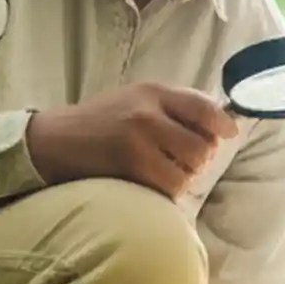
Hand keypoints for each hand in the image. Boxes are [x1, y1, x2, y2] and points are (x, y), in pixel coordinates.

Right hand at [25, 83, 239, 198]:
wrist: (55, 140)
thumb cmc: (100, 121)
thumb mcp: (135, 98)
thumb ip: (174, 106)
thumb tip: (221, 122)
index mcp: (153, 93)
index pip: (203, 107)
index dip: (222, 124)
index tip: (229, 133)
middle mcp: (148, 115)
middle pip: (203, 146)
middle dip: (198, 158)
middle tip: (181, 159)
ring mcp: (140, 144)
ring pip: (188, 172)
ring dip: (181, 177)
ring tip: (162, 171)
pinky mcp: (131, 171)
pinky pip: (168, 189)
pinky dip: (166, 191)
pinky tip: (150, 182)